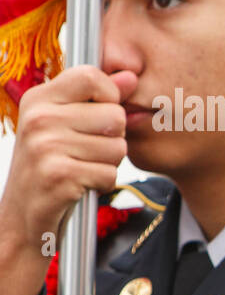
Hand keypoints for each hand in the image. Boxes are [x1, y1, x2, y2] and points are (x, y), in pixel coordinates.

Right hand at [0, 66, 134, 294]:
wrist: (23, 218)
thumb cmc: (51, 168)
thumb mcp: (66, 126)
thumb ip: (99, 100)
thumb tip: (131, 77)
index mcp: (39, 99)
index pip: (92, 76)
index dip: (110, 97)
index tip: (99, 118)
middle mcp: (39, 118)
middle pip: (115, 116)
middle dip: (113, 140)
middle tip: (87, 153)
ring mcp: (45, 146)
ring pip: (117, 147)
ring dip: (108, 164)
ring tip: (82, 169)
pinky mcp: (58, 175)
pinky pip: (110, 173)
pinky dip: (103, 184)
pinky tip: (81, 186)